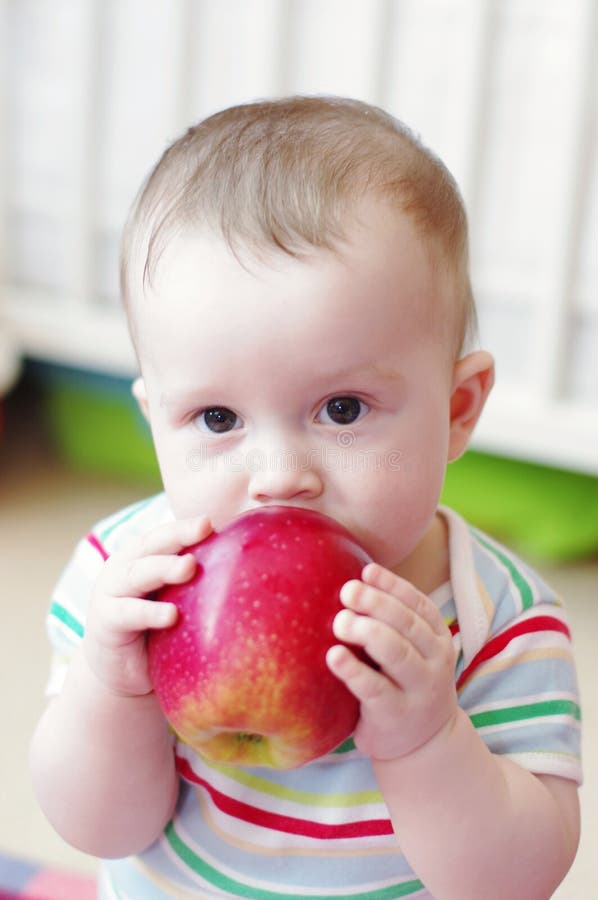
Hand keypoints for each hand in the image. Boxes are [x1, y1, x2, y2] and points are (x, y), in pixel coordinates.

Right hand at [83, 516, 212, 696]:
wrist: (123, 669)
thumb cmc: (160, 626)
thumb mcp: (178, 597)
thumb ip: (199, 578)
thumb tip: (254, 561)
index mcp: (143, 555)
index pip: (166, 535)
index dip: (186, 526)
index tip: (211, 522)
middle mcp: (124, 567)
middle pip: (152, 546)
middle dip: (178, 535)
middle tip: (204, 528)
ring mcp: (111, 592)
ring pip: (138, 574)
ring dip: (164, 568)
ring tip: (190, 566)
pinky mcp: (105, 621)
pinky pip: (128, 613)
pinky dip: (149, 612)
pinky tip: (171, 616)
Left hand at [326, 562, 456, 760]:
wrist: (423, 745)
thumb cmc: (404, 683)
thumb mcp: (411, 650)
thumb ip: (392, 622)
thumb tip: (349, 580)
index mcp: (437, 638)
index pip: (419, 604)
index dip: (393, 586)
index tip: (366, 571)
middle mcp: (434, 661)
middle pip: (407, 624)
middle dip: (377, 604)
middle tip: (347, 591)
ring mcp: (418, 690)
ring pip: (396, 653)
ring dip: (368, 632)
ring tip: (340, 622)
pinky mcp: (395, 715)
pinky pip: (374, 688)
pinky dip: (354, 671)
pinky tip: (334, 656)